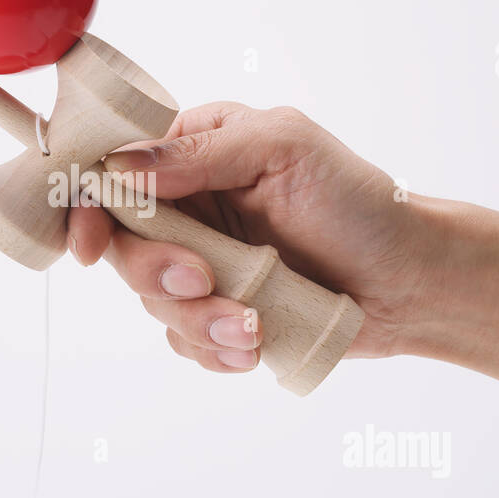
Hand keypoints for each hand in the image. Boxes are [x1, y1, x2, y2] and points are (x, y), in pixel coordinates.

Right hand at [66, 101, 435, 371]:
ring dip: (198, 319)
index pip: (114, 173)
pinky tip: (257, 342)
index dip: (88, 210)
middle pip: (122, 246)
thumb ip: (202, 150)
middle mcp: (192, 207)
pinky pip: (184, 341)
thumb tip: (120, 166)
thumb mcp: (286, 149)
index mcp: (196, 153)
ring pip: (152, 302)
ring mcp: (204, 263)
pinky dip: (215, 349)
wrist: (410, 282)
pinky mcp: (221, 313)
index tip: (89, 246)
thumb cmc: (359, 203)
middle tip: (204, 281)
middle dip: (157, 274)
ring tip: (254, 324)